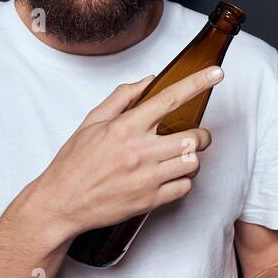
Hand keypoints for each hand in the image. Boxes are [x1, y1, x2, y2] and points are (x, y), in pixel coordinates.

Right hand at [26, 67, 221, 245]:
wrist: (61, 203)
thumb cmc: (75, 163)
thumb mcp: (92, 122)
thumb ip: (121, 97)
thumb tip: (149, 80)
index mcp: (125, 127)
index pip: (169, 98)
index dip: (197, 83)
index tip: (216, 74)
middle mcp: (139, 151)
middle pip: (193, 137)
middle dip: (202, 136)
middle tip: (196, 136)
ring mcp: (146, 178)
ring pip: (192, 163)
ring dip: (192, 159)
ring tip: (179, 158)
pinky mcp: (149, 201)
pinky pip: (184, 188)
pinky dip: (183, 182)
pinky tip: (169, 178)